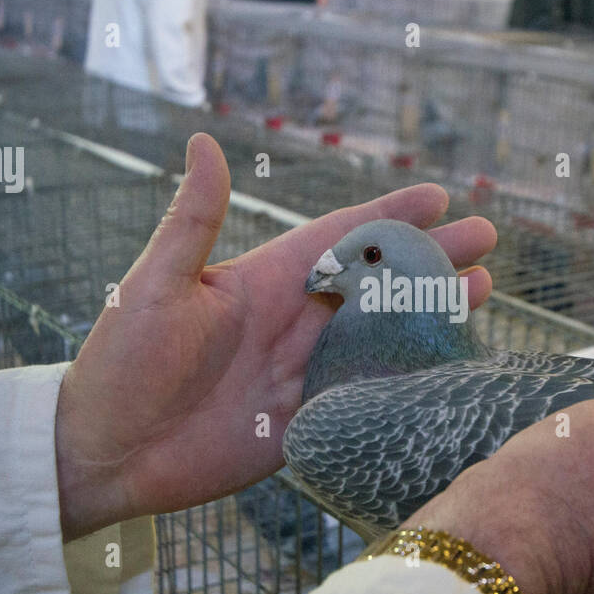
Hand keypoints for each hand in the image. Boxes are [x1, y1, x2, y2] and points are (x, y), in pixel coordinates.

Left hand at [56, 133, 497, 539]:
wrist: (104, 452)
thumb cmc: (121, 362)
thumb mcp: (156, 285)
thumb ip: (193, 220)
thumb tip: (204, 141)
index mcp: (264, 282)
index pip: (341, 239)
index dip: (390, 216)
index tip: (438, 196)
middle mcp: (292, 323)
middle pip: (379, 284)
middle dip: (431, 260)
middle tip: (488, 241)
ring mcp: (303, 374)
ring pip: (383, 336)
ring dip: (431, 314)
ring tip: (484, 292)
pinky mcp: (305, 423)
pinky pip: (368, 396)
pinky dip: (409, 379)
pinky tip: (446, 366)